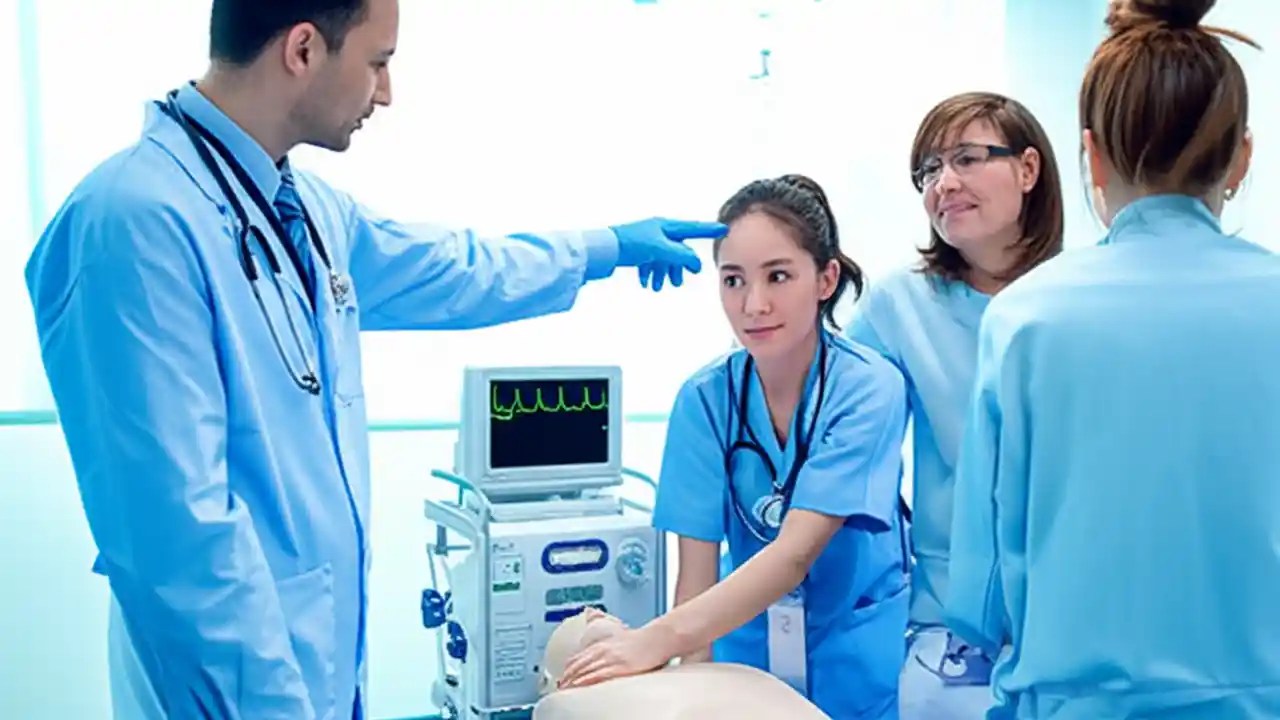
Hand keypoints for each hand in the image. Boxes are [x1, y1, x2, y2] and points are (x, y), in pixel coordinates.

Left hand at [557, 624, 676, 688]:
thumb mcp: (620, 639)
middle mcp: (602, 650)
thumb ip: (607, 647)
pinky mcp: (619, 666)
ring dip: (572, 681)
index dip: (567, 670)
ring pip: (583, 671)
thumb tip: (601, 651)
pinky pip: (597, 675)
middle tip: (559, 689)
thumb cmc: (642, 640)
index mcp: (601, 645)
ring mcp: (610, 658)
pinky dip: (585, 681)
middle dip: (566, 678)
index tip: (562, 679)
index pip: (577, 658)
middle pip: (577, 666)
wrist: (658, 638)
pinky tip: (579, 687)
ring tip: (565, 692)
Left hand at [611, 218, 727, 291]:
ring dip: (663, 274)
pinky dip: (650, 274)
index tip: (724, 229)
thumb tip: (696, 263)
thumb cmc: (630, 244)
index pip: (694, 228)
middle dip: (679, 266)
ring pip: (663, 259)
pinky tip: (646, 284)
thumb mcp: (661, 250)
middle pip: (678, 249)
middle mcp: (657, 231)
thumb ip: (682, 256)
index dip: (709, 230)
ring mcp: (646, 241)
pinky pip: (648, 263)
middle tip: (680, 281)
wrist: (602, 249)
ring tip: (659, 287)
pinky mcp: (635, 251)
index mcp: (666, 226)